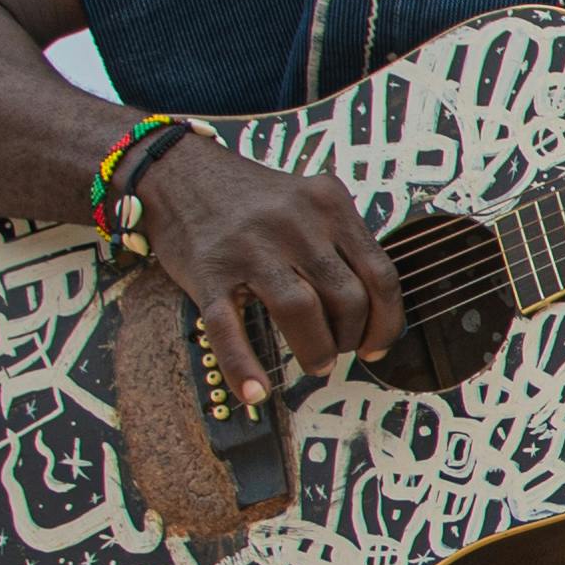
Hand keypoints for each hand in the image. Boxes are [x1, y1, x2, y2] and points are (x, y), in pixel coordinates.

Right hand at [148, 140, 405, 407]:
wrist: (178, 172)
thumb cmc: (252, 200)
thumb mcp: (308, 201)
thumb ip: (340, 243)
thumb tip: (374, 309)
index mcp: (329, 204)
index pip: (381, 275)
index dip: (387, 321)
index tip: (378, 345)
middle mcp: (294, 222)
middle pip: (347, 299)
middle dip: (351, 339)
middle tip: (340, 350)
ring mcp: (249, 246)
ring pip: (300, 313)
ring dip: (316, 351)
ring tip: (315, 363)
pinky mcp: (208, 271)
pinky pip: (228, 329)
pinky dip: (243, 368)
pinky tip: (256, 392)